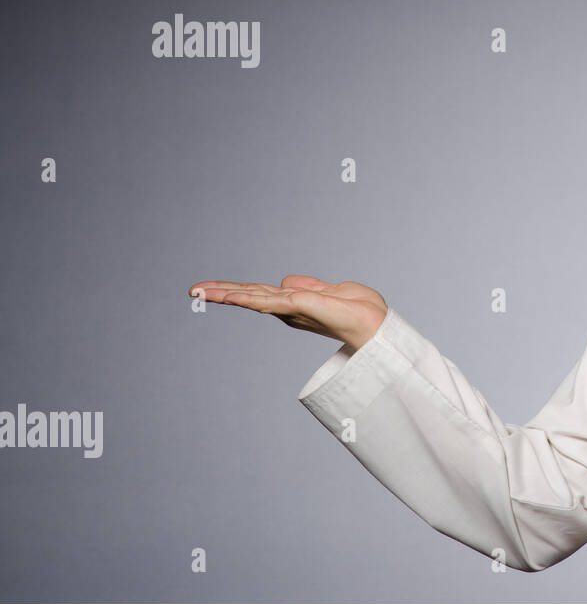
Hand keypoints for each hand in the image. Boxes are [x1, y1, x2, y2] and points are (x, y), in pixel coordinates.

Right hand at [188, 275, 388, 351]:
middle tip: (192, 290)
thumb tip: (284, 280)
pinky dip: (246, 297)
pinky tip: (228, 295)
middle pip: (250, 296)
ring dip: (224, 294)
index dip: (235, 290)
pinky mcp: (299, 306)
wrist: (377, 323)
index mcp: (295, 302)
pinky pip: (268, 300)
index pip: (260, 293)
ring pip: (252, 298)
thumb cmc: (361, 310)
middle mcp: (289, 308)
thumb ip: (308, 285)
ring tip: (198, 291)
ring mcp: (292, 308)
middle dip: (221, 292)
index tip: (209, 288)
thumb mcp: (333, 290)